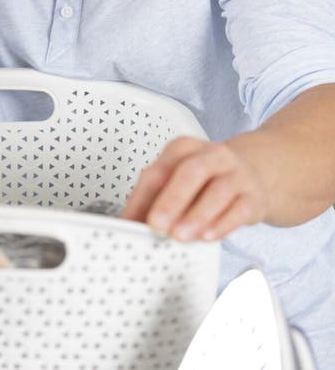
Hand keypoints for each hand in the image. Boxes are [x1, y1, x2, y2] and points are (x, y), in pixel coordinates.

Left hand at [119, 135, 269, 241]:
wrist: (256, 173)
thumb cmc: (209, 179)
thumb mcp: (180, 180)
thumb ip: (156, 199)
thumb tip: (132, 224)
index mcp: (185, 148)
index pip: (159, 170)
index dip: (142, 197)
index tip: (130, 221)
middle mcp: (212, 156)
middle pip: (191, 171)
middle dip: (171, 200)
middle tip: (156, 225)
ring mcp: (236, 174)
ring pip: (218, 191)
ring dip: (196, 215)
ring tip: (180, 236)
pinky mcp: (253, 197)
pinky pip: (239, 209)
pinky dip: (222, 224)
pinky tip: (208, 236)